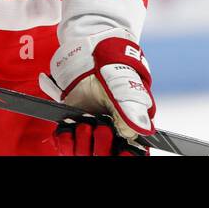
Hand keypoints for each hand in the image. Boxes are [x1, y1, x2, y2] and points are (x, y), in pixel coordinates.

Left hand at [40, 30, 155, 143]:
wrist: (89, 53)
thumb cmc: (114, 68)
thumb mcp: (126, 87)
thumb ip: (133, 111)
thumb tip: (143, 131)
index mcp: (130, 125)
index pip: (131, 150)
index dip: (127, 154)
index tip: (123, 152)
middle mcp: (111, 130)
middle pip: (106, 154)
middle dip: (103, 144)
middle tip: (101, 127)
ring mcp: (91, 128)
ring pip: (86, 152)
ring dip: (84, 142)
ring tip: (84, 124)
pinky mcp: (73, 123)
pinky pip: (67, 144)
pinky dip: (66, 140)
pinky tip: (67, 130)